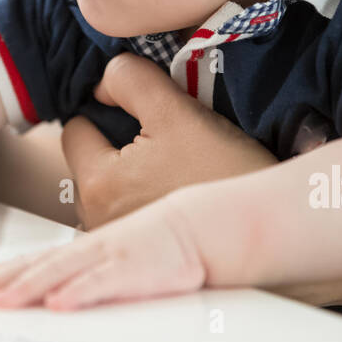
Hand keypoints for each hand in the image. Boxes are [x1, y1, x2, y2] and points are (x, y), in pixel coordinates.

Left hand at [0, 190, 208, 309]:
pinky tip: (58, 304)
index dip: (4, 268)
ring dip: (27, 286)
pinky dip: (80, 293)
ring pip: (62, 272)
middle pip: (38, 265)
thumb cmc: (169, 232)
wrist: (209, 224)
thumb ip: (91, 253)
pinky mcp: (136, 269)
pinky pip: (103, 282)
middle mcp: (92, 248)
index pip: (37, 257)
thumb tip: (62, 281)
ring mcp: (112, 257)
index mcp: (86, 242)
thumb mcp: (122, 241)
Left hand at [64, 53, 276, 228]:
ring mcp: (120, 243)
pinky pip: (129, 216)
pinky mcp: (141, 259)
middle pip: (90, 164)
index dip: (104, 112)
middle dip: (116, 147)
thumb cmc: (223, 171)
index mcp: (97, 184)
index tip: (138, 114)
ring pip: (110, 191)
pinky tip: (178, 195)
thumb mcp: (177, 111)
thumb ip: (131, 82)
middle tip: (163, 142)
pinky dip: (144, 203)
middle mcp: (98, 221)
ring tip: (174, 170)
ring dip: (131, 177)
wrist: (266, 228)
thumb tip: (103, 85)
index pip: (75, 131)